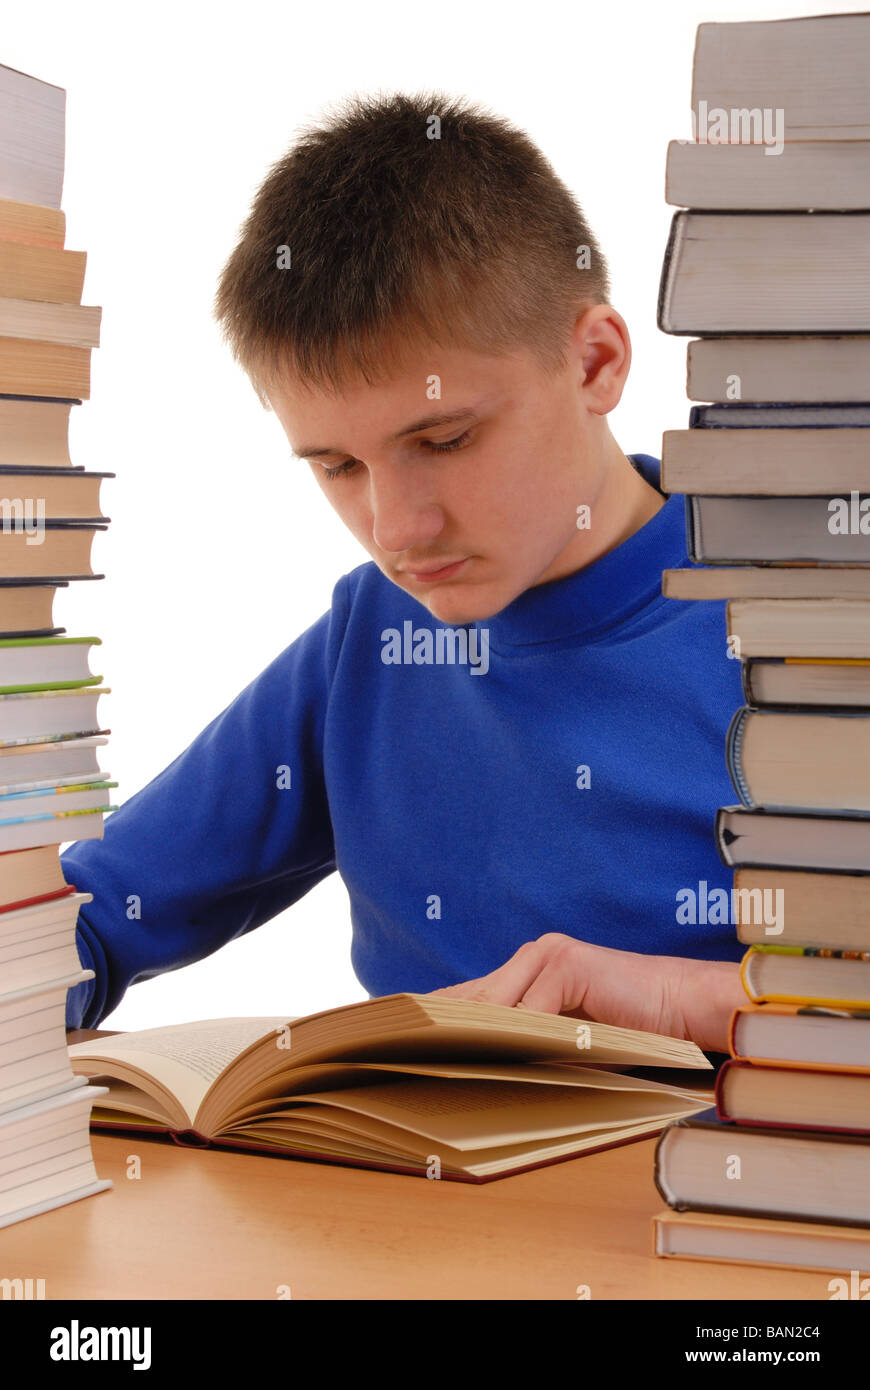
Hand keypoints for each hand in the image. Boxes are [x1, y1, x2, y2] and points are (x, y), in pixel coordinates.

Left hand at [428, 933, 743, 1051]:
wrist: (686, 1010)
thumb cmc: (635, 1034)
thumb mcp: (570, 1043)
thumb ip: (529, 1044)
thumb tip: (475, 1071)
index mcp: (531, 973)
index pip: (470, 998)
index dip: (436, 1020)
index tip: (399, 1040)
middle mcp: (535, 957)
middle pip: (472, 997)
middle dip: (438, 1027)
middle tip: (402, 1054)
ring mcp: (550, 955)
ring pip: (495, 1005)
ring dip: (471, 1037)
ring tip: (435, 1062)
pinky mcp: (569, 963)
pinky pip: (529, 1010)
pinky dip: (515, 1037)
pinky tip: (494, 1057)